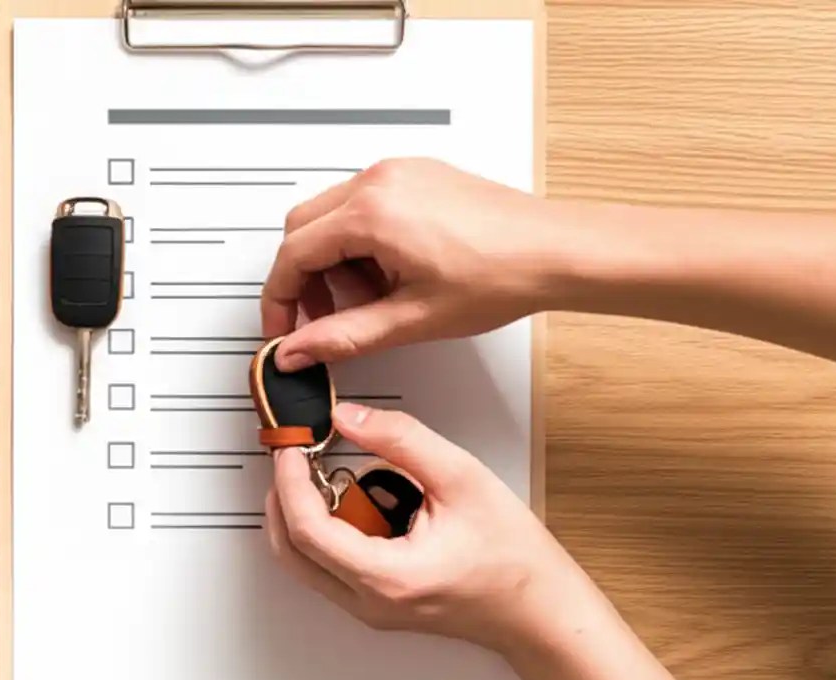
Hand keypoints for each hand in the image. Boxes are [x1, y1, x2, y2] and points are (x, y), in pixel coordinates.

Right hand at [261, 158, 565, 370]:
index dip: (280, 299)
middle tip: (325, 320)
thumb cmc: (502, 274)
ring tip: (372, 300)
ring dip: (335, 262)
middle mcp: (380, 181)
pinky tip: (391, 275)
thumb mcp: (411, 320)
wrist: (555, 251)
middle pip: (303, 228)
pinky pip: (364, 205)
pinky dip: (361, 242)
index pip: (293, 254)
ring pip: (332, 216)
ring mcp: (399, 173)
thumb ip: (343, 337)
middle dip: (305, 280)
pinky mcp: (417, 176)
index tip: (283, 330)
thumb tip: (298, 350)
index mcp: (371, 212)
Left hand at [265, 403, 716, 679]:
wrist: (539, 608)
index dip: (289, 480)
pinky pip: (326, 567)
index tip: (291, 446)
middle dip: (282, 497)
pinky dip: (322, 530)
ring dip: (299, 514)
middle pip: (290, 551)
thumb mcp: (460, 477)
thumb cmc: (513, 558)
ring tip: (318, 471)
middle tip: (293, 455)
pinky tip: (344, 498)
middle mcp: (370, 600)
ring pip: (303, 563)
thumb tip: (350, 418)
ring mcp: (370, 607)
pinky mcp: (376, 603)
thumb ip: (401, 440)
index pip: (308, 528)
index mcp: (388, 576)